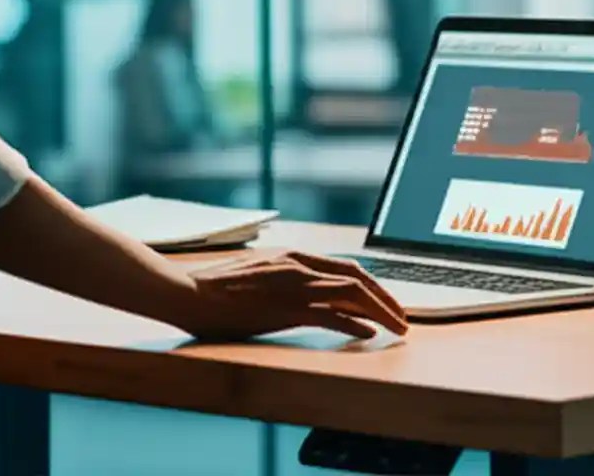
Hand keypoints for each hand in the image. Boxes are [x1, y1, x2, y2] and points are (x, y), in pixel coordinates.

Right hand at [180, 252, 409, 340]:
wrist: (188, 294)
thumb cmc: (218, 291)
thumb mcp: (260, 279)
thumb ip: (287, 282)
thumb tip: (312, 298)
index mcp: (294, 257)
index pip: (347, 268)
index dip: (374, 285)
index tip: (389, 302)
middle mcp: (299, 267)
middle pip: (358, 279)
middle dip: (387, 298)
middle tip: (404, 319)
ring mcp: (293, 287)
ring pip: (352, 295)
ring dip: (380, 312)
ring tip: (398, 330)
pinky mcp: (284, 309)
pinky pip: (330, 317)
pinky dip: (354, 325)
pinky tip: (368, 336)